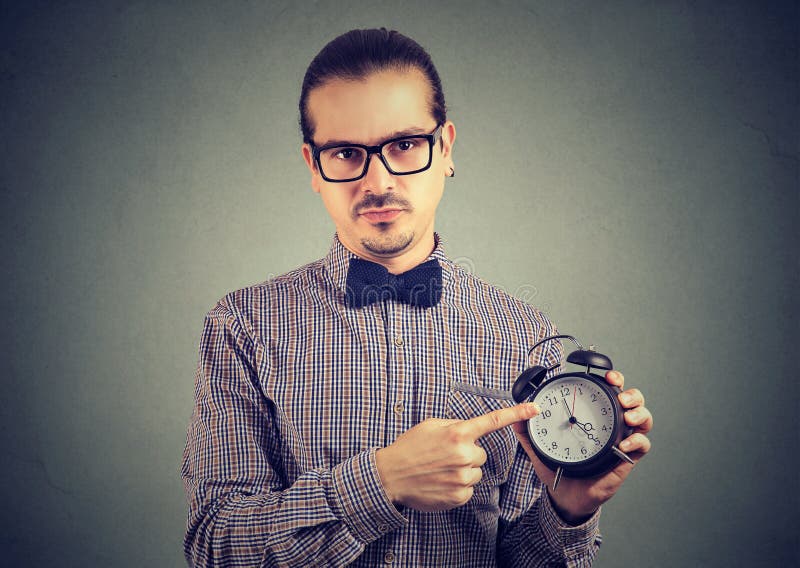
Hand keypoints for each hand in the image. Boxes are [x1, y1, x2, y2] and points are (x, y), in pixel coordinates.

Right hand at [376, 403, 539, 511]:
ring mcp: (462, 477)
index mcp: (457, 433)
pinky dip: (458, 486)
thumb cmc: (409, 448)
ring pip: (475, 472)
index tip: (534, 409)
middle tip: (444, 456)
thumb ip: (455, 426)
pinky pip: (469, 489)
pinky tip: (440, 482)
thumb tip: (471, 430)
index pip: (493, 421)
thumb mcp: (431, 426)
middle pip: (480, 454)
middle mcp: (463, 455)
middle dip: (466, 454)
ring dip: (462, 471)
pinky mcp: (459, 496)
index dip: (516, 414)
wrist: (391, 476)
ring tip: (440, 470)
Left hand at [512, 370, 652, 523]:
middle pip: (632, 400)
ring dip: (639, 413)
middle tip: (622, 396)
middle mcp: (611, 424)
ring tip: (628, 416)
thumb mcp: (541, 446)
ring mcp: (622, 439)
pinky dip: (637, 441)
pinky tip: (625, 443)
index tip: (607, 375)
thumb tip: (516, 415)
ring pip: (643, 418)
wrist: (566, 495)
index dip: (613, 378)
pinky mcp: (627, 458)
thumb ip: (528, 431)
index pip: (608, 390)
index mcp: (593, 415)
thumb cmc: (558, 467)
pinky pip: (642, 445)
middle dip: (631, 393)